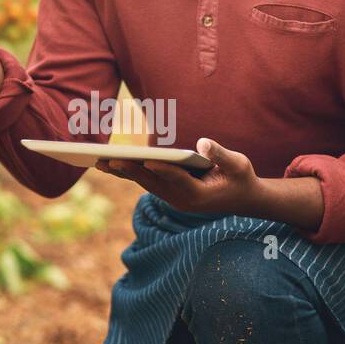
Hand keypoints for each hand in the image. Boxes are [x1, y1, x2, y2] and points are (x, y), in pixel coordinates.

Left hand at [95, 138, 260, 214]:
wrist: (244, 199)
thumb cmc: (241, 178)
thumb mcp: (238, 164)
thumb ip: (221, 154)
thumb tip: (202, 143)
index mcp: (200, 195)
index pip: (178, 180)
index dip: (163, 170)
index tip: (147, 161)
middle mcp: (183, 200)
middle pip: (153, 184)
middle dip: (130, 171)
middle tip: (108, 159)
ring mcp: (175, 200)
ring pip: (145, 185)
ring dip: (123, 173)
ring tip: (100, 161)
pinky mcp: (170, 195)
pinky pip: (147, 183)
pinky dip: (130, 173)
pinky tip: (113, 164)